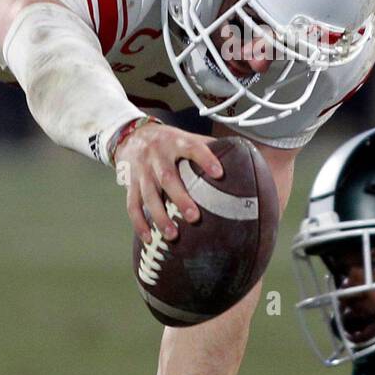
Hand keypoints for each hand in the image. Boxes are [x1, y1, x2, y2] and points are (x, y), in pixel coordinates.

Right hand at [114, 121, 223, 243]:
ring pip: (148, 195)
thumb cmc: (168, 141)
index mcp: (176, 142)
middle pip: (167, 178)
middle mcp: (157, 156)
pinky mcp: (130, 184)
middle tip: (195, 217)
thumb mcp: (186, 136)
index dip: (205, 159)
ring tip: (173, 235)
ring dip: (160, 216)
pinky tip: (148, 238)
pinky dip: (139, 223)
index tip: (219, 173)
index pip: (192, 147)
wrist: (132, 135)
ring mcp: (142, 171)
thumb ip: (210, 146)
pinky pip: (132, 205)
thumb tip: (244, 155)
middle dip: (180, 198)